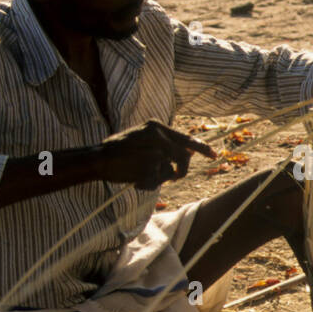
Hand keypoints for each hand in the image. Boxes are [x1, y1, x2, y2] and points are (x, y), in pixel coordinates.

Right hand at [99, 119, 216, 189]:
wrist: (98, 159)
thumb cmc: (118, 151)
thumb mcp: (141, 138)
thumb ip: (162, 143)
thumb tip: (187, 152)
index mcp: (155, 126)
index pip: (185, 138)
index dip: (202, 147)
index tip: (214, 154)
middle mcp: (159, 137)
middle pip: (183, 157)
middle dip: (181, 170)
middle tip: (175, 177)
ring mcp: (156, 152)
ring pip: (170, 172)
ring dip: (159, 178)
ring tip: (141, 175)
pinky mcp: (151, 167)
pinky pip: (158, 182)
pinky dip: (148, 185)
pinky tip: (134, 179)